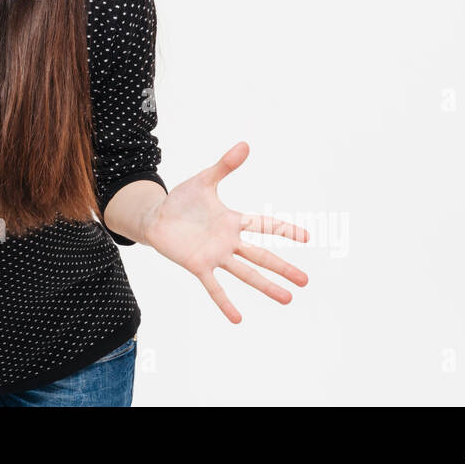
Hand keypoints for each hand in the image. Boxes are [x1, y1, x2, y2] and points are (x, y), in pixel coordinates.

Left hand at [140, 141, 308, 322]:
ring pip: (246, 273)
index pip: (265, 225)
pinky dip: (225, 302)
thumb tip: (245, 144)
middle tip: (306, 281)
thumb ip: (224, 166)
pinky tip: (238, 319)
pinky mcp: (198, 265)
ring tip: (288, 300)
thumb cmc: (182, 200)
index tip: (308, 237)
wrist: (157, 217)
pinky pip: (214, 287)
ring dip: (266, 286)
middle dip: (283, 268)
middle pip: (262, 256)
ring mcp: (215, 255)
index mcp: (233, 221)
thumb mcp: (204, 181)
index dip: (285, 230)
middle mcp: (229, 242)